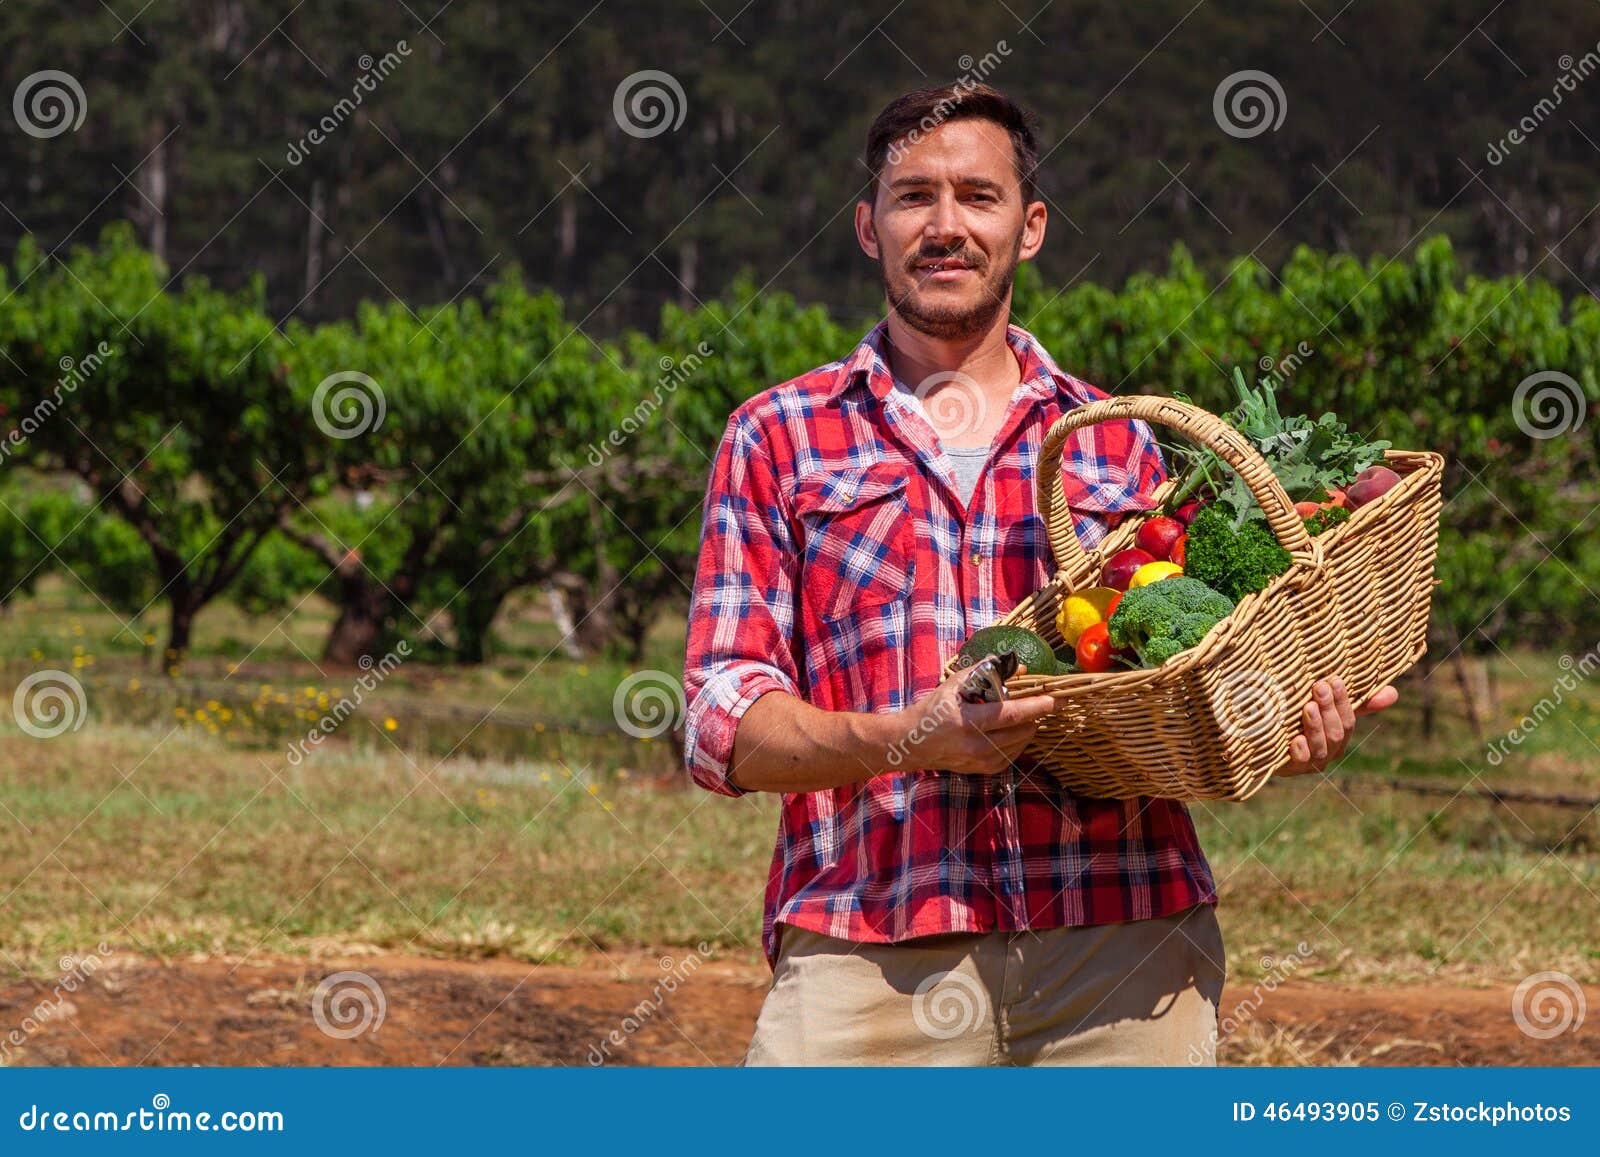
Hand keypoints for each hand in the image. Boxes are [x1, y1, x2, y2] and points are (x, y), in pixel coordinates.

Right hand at [890, 658, 1057, 774]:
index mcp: (968, 721)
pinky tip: (1014, 730)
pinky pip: (1013, 754)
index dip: (1038, 705)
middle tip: (1043, 701)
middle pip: (1022, 730)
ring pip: (1021, 743)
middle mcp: (977, 745)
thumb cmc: (931, 710)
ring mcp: (981, 761)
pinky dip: (1019, 740)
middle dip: (1037, 715)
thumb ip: (986, 672)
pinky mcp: (984, 770)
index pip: (1012, 714)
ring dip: (1029, 727)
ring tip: (1025, 713)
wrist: (911, 744)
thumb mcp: (954, 684)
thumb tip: (1019, 668)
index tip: (1058, 698)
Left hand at [1279, 676, 1398, 776]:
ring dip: (1316, 726)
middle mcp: (1327, 752)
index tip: (1334, 680)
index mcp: (1338, 736)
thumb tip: (1394, 693)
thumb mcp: (1324, 707)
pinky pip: (1299, 763)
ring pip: (1321, 748)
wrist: (1261, 742)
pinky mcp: (1288, 768)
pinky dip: (1300, 751)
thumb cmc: (1298, 720)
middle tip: (1319, 687)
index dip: (1343, 701)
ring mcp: (1309, 762)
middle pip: (1336, 733)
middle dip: (1329, 709)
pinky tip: (1296, 739)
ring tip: (1308, 707)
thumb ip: (1355, 701)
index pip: (1348, 720)